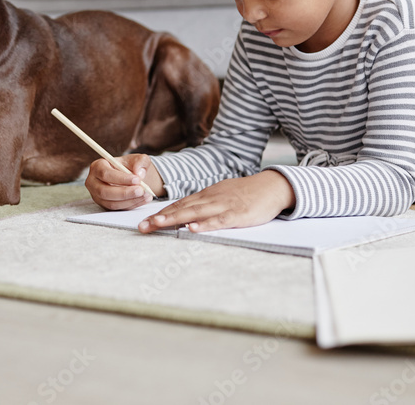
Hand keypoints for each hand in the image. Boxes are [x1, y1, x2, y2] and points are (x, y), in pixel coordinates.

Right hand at [85, 154, 164, 209]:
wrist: (131, 177)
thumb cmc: (130, 166)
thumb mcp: (138, 159)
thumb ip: (141, 162)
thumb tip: (139, 173)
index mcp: (98, 166)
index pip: (105, 174)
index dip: (121, 178)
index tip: (137, 179)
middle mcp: (93, 182)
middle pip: (104, 191)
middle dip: (124, 193)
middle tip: (141, 190)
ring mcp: (97, 196)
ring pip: (111, 203)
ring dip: (130, 200)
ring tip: (145, 195)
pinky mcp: (105, 205)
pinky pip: (117, 209)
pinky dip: (131, 205)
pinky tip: (143, 199)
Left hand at [138, 169, 294, 232]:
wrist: (272, 187)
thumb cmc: (246, 194)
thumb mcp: (222, 195)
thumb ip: (205, 205)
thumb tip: (186, 216)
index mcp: (206, 195)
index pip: (179, 205)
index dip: (161, 213)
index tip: (144, 222)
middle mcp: (211, 199)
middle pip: (182, 208)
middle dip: (160, 218)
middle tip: (142, 227)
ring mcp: (224, 206)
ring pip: (195, 213)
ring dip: (175, 219)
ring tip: (158, 225)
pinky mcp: (238, 214)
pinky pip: (219, 220)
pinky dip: (205, 225)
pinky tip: (193, 229)